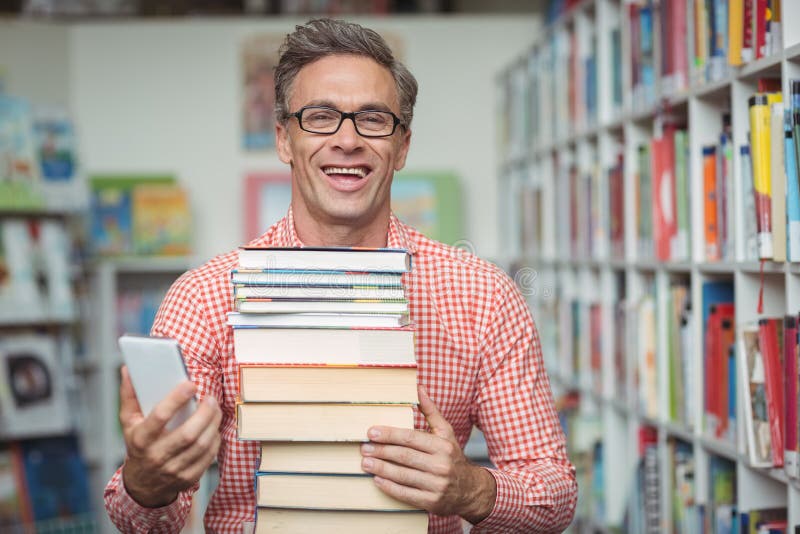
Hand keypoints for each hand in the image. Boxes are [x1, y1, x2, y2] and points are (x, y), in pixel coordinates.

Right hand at [119, 365, 221, 507]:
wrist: (142, 484)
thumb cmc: (137, 445)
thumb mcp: (128, 422)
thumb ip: (130, 395)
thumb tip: (128, 369)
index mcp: (141, 439)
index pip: (160, 417)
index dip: (176, 399)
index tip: (190, 384)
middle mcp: (157, 456)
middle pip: (188, 434)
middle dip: (204, 413)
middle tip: (210, 399)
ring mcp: (173, 470)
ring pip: (201, 445)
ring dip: (213, 424)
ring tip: (214, 409)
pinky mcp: (188, 478)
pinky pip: (208, 456)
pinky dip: (215, 439)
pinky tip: (213, 428)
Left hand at [360, 386, 495, 523]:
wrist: (471, 490)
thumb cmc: (452, 456)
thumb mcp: (446, 432)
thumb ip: (431, 411)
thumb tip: (418, 388)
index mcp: (442, 446)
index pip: (411, 438)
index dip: (389, 434)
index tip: (372, 432)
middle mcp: (441, 465)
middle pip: (404, 456)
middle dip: (381, 451)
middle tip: (364, 447)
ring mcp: (436, 485)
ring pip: (402, 475)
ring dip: (381, 469)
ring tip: (365, 462)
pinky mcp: (432, 502)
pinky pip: (406, 494)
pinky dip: (389, 487)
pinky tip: (377, 480)